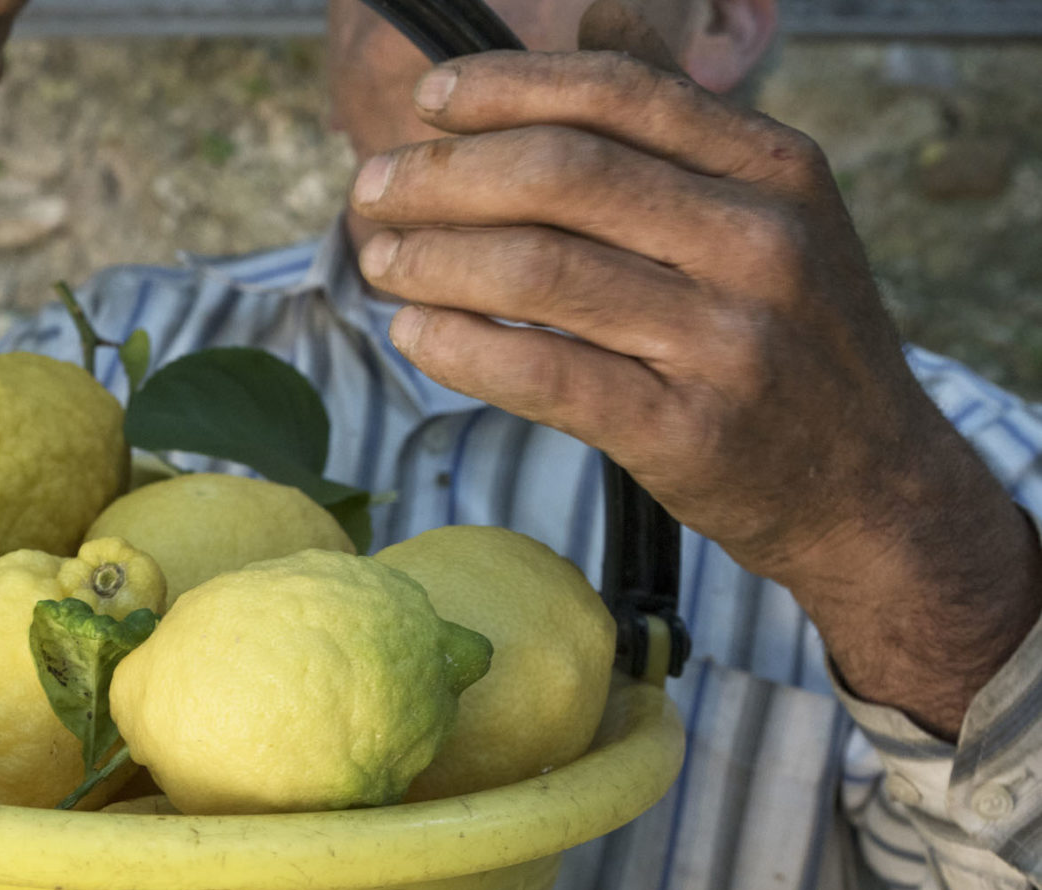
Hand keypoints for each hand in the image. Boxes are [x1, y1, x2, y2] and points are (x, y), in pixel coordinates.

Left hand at [351, 22, 1040, 734]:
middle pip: (560, 176)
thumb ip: (678, 120)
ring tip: (382, 263)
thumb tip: (596, 14)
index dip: (506, 88)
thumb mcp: (771, 211)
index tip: (429, 100)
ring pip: (538, 271)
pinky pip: (543, 374)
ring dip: (433, 260)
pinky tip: (416, 333)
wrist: (869, 489)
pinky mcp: (685, 432)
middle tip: (373, 192)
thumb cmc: (791, 338)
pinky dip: (461, 347)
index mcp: (775, 169)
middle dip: (442, 176)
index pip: (616, 95)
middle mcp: (759, 243)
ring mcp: (726, 341)